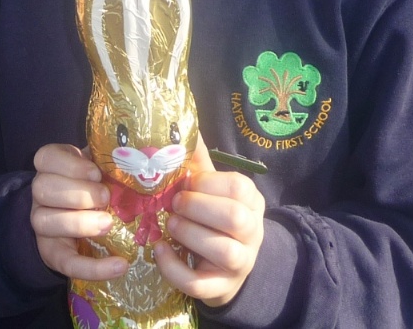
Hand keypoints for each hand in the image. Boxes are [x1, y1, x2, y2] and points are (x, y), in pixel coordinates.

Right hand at [30, 143, 127, 280]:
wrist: (82, 219)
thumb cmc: (95, 187)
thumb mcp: (97, 168)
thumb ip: (108, 162)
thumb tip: (139, 159)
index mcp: (51, 168)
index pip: (45, 158)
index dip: (70, 165)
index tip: (96, 172)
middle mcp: (41, 195)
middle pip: (42, 188)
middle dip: (77, 193)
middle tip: (105, 197)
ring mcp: (43, 224)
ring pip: (44, 221)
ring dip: (78, 222)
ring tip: (108, 223)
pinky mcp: (54, 254)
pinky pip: (67, 262)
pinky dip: (93, 267)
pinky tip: (120, 265)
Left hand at [153, 142, 265, 307]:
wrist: (228, 266)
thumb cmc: (213, 219)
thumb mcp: (210, 189)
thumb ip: (198, 162)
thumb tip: (182, 124)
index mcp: (251, 201)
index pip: (238, 186)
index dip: (206, 183)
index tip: (185, 183)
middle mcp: (253, 232)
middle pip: (235, 217)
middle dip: (198, 207)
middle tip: (174, 204)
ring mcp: (240, 263)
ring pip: (223, 251)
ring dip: (189, 234)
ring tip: (169, 226)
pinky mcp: (221, 288)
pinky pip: (199, 284)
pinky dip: (174, 268)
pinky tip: (159, 251)